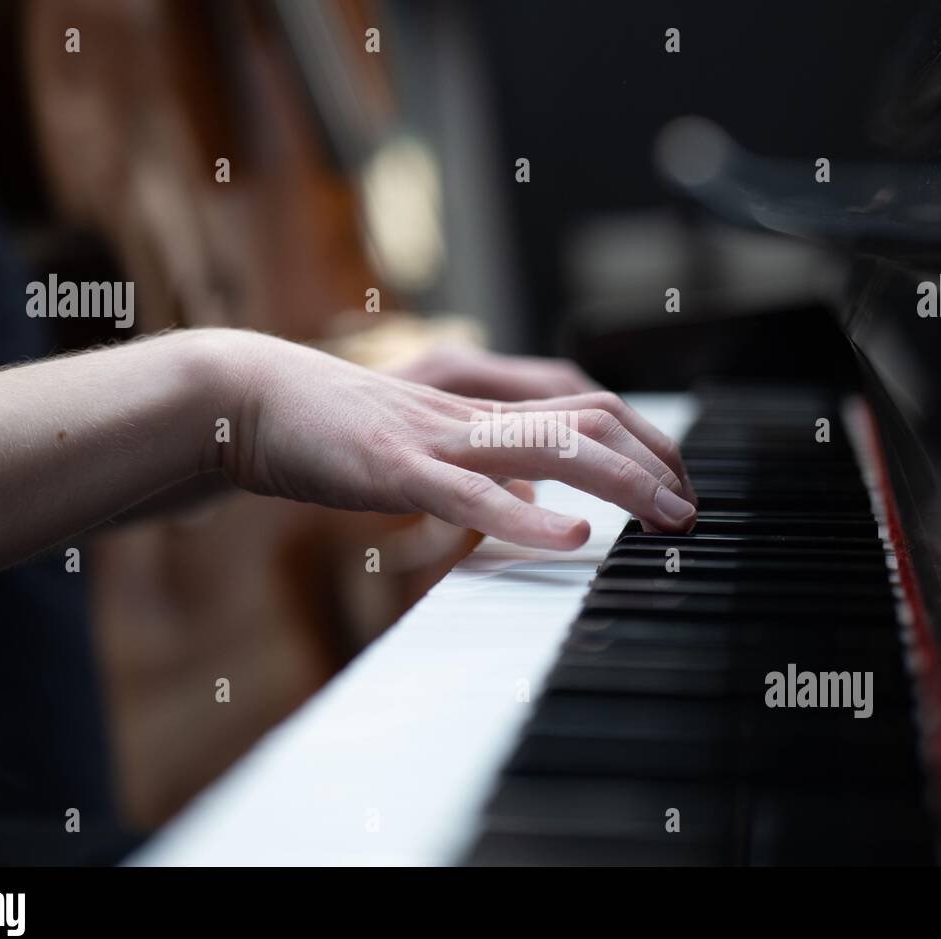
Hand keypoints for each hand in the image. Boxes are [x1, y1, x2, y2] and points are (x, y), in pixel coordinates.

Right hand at [215, 331, 695, 549]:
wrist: (248, 398)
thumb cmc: (329, 429)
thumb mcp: (418, 448)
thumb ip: (476, 467)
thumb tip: (527, 499)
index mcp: (479, 408)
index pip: (587, 408)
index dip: (644, 442)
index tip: (674, 485)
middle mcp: (472, 411)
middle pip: (592, 419)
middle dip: (656, 462)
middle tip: (692, 512)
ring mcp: (437, 435)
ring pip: (552, 446)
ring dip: (623, 484)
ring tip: (668, 520)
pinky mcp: (395, 466)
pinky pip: (471, 492)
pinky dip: (527, 517)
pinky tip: (571, 538)